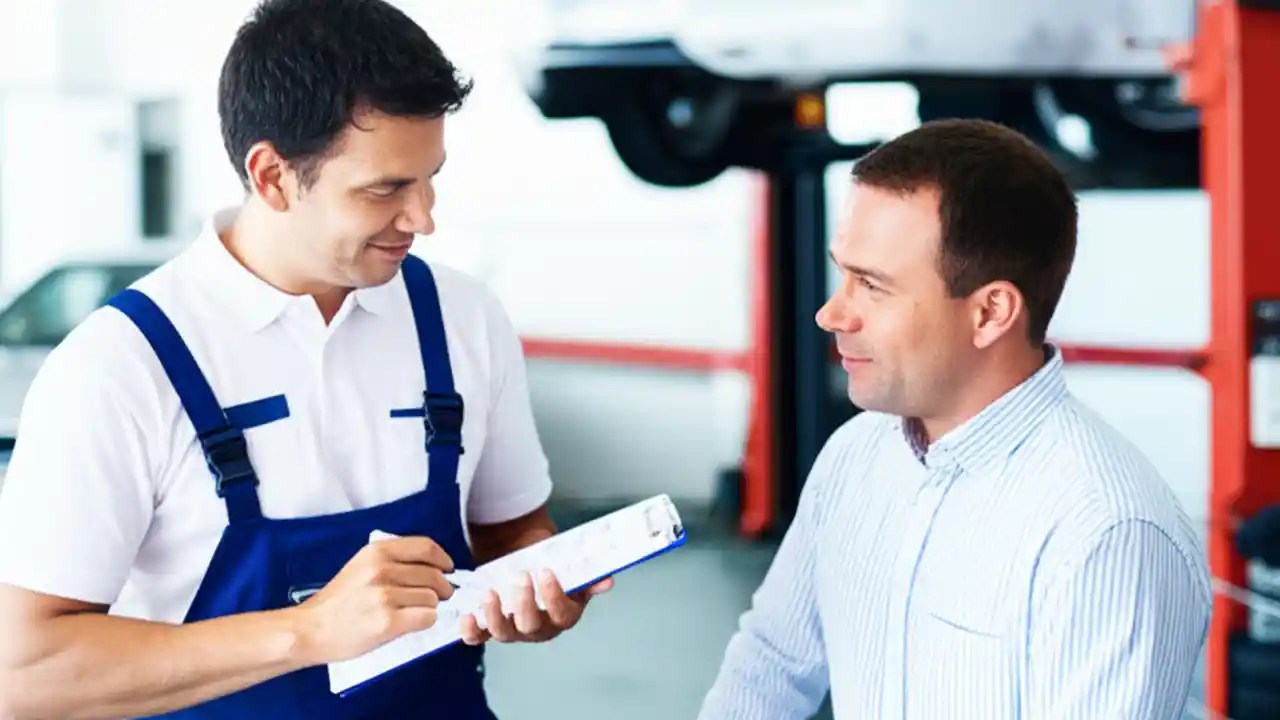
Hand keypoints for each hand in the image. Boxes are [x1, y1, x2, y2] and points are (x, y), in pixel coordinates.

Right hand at [292, 536, 455, 663]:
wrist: (310, 630)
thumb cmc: (337, 602)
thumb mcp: (361, 566)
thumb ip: (392, 561)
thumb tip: (432, 567)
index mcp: (377, 552)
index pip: (425, 548)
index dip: (443, 559)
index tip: (448, 568)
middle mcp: (382, 570)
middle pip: (434, 575)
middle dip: (441, 588)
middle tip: (438, 597)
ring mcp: (385, 596)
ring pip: (432, 598)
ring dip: (429, 607)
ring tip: (414, 612)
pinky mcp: (388, 622)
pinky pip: (426, 618)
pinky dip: (424, 621)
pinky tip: (411, 623)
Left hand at [460, 569, 611, 644]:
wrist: (519, 557)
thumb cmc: (547, 563)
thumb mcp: (568, 566)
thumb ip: (586, 574)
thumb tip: (607, 581)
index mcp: (562, 615)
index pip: (562, 615)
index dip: (553, 597)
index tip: (545, 572)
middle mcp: (539, 628)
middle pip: (532, 626)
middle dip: (525, 603)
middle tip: (520, 576)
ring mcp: (512, 630)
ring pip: (504, 634)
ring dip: (495, 615)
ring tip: (489, 593)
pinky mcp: (488, 627)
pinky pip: (478, 637)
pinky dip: (471, 630)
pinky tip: (466, 615)